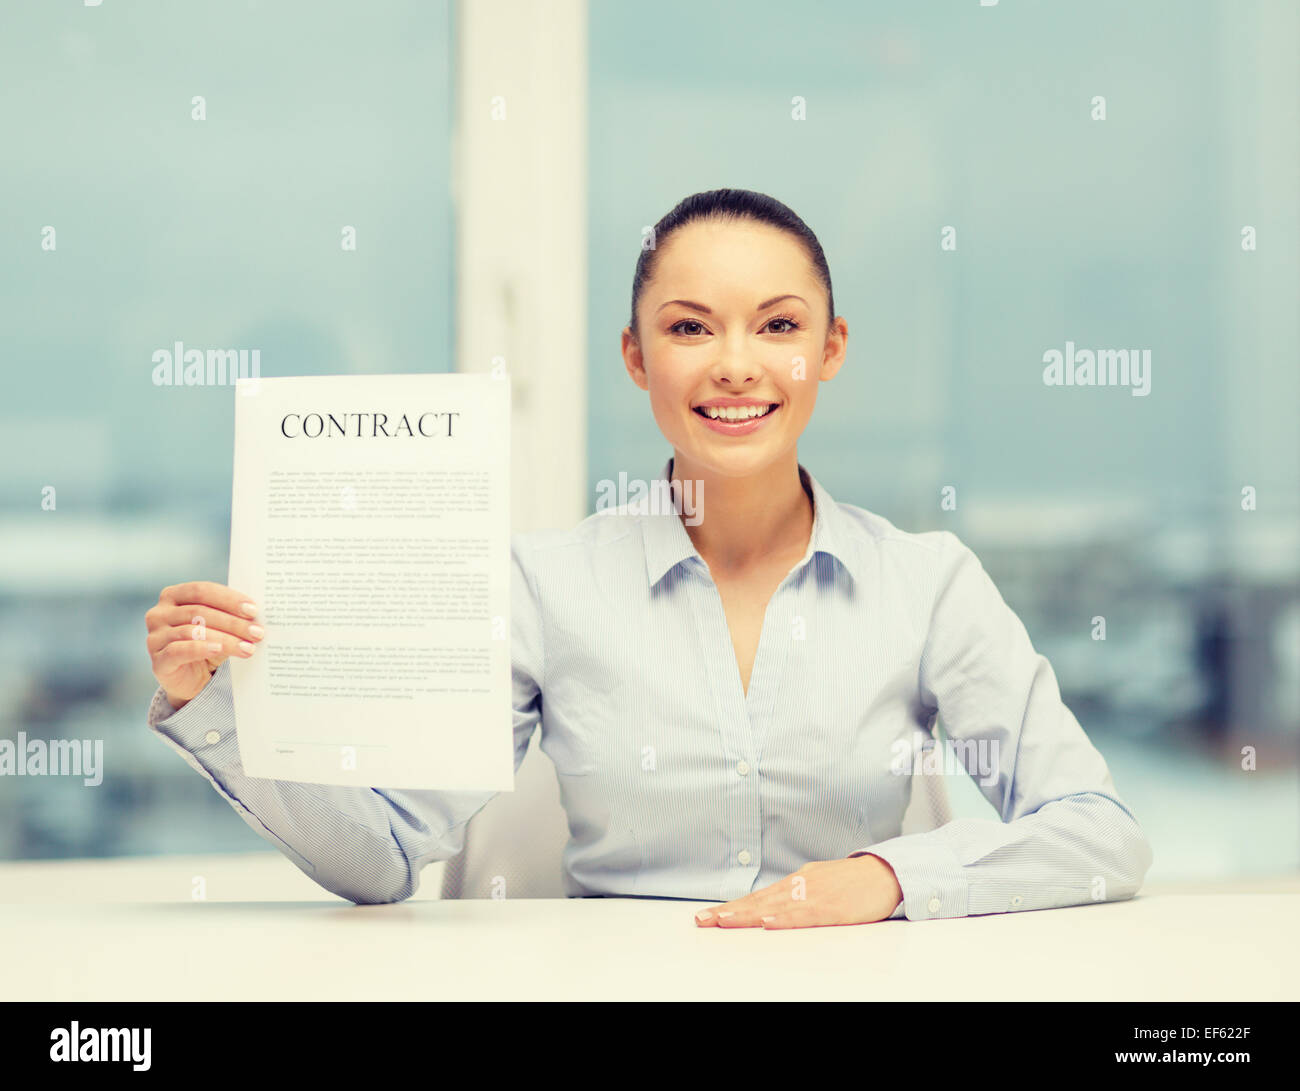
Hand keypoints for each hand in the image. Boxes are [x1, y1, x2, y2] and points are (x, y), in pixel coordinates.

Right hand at [145, 581, 262, 709]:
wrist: (192, 680)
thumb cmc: (208, 644)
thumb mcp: (219, 627)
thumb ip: (230, 616)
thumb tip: (257, 616)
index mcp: (173, 596)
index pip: (201, 590)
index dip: (228, 599)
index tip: (253, 610)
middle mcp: (159, 614)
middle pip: (199, 612)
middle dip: (232, 622)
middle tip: (257, 632)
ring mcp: (155, 637)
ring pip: (193, 632)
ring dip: (226, 639)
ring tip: (248, 647)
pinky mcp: (158, 661)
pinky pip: (179, 651)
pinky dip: (201, 649)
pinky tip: (219, 650)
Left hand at [693, 854, 902, 928]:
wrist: (886, 873)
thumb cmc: (854, 882)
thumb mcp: (820, 884)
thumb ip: (797, 895)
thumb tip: (773, 907)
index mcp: (796, 882)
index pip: (757, 897)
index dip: (733, 907)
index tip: (709, 916)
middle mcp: (799, 885)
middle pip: (758, 901)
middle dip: (729, 912)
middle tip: (702, 921)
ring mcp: (815, 895)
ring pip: (774, 907)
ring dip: (747, 914)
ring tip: (723, 921)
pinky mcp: (832, 907)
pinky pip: (804, 915)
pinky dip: (785, 919)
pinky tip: (768, 923)